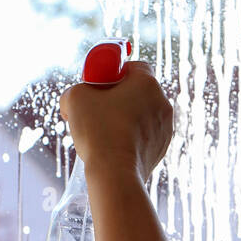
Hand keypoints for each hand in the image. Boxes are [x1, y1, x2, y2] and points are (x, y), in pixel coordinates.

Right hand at [59, 60, 172, 180]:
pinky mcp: (161, 149)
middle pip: (137, 92)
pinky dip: (130, 139)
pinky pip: (143, 136)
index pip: (134, 66)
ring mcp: (165, 127)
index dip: (114, 74)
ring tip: (103, 134)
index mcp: (147, 83)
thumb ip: (76, 89)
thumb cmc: (98, 131)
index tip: (99, 87)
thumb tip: (76, 97)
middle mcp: (162, 102)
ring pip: (140, 115)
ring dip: (124, 120)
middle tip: (96, 111)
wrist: (115, 173)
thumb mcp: (75, 98)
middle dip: (117, 99)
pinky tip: (113, 148)